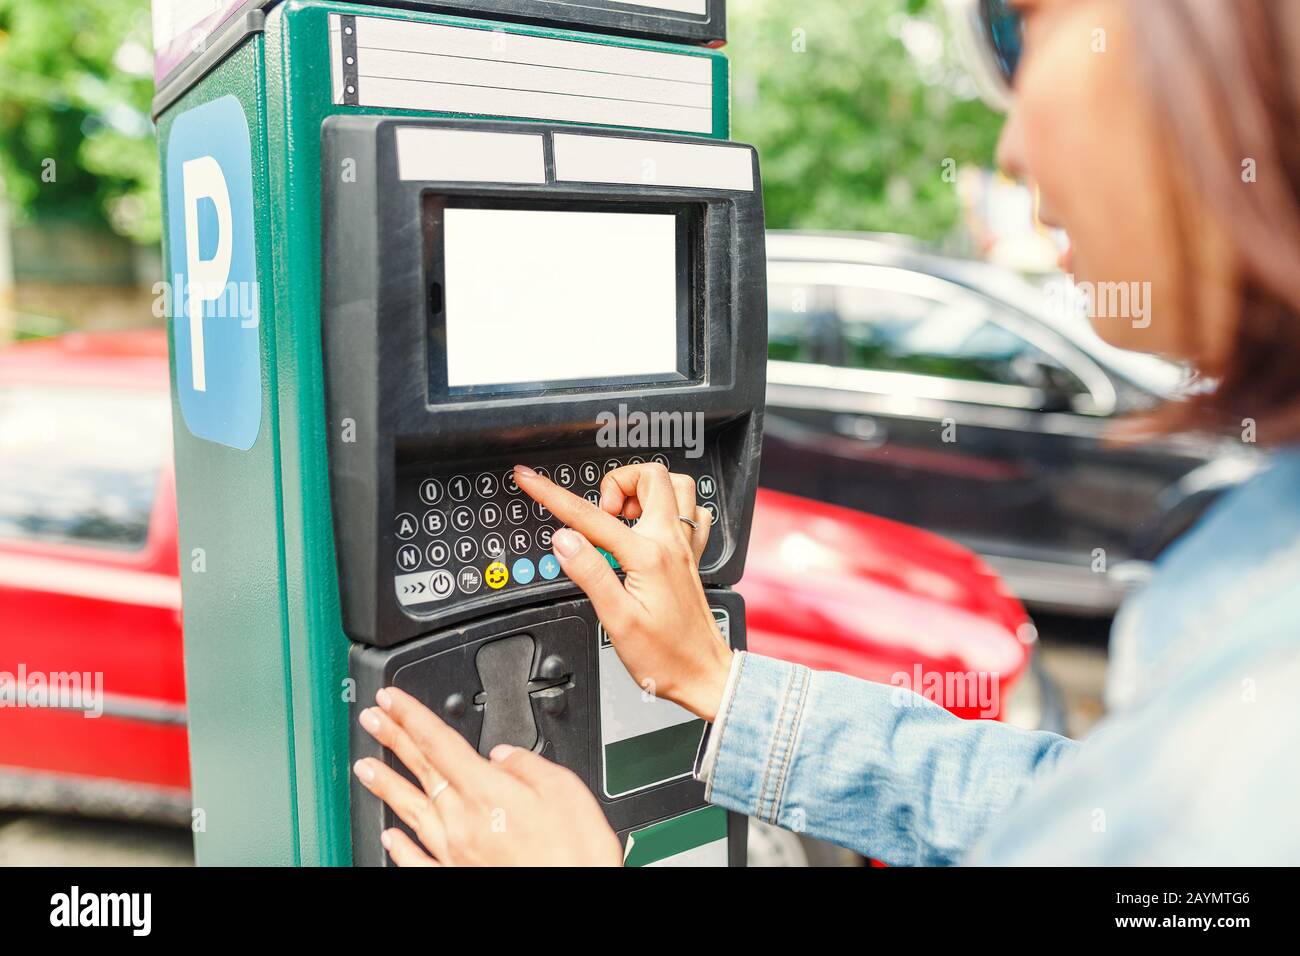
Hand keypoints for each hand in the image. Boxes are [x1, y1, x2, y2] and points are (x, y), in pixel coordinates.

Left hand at [354, 686, 621, 866]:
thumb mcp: (565, 790)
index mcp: (488, 792)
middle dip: (394, 739)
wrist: (578, 895)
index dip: (411, 716)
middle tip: (371, 718)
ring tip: (363, 767)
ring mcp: (456, 853)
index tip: (390, 699)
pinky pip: (419, 860)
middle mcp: (464, 822)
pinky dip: (400, 848)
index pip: (438, 743)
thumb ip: (527, 765)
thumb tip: (504, 754)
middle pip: (421, 770)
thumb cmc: (577, 854)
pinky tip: (388, 837)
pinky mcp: (457, 877)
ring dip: (386, 786)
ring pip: (412, 812)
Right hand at [515, 462, 732, 720]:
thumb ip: (590, 572)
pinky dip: (670, 508)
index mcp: (648, 556)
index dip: (552, 494)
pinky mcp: (691, 558)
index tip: (531, 480)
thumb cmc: (665, 657)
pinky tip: (652, 527)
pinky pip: (690, 512)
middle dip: (616, 482)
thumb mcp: (617, 620)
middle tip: (599, 513)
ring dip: (645, 490)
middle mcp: (671, 543)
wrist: (704, 675)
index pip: (590, 516)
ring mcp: (685, 547)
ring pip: (675, 487)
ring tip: (623, 516)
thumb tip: (564, 538)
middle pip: (650, 476)